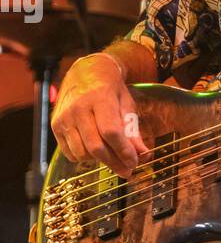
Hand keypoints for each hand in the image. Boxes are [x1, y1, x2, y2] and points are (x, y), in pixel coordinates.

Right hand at [51, 52, 149, 177]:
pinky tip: (94, 151)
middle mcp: (78, 108)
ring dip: (99, 161)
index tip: (134, 162)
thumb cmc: (110, 90)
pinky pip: (69, 152)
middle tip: (127, 170)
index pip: (111, 132)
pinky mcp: (55, 125)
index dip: (123, 151)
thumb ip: (133, 130)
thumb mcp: (126, 104)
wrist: (86, 72)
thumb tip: (143, 154)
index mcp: (100, 99)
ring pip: (82, 153)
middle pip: (96, 146)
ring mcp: (64, 117)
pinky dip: (84, 158)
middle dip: (114, 163)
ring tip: (111, 156)